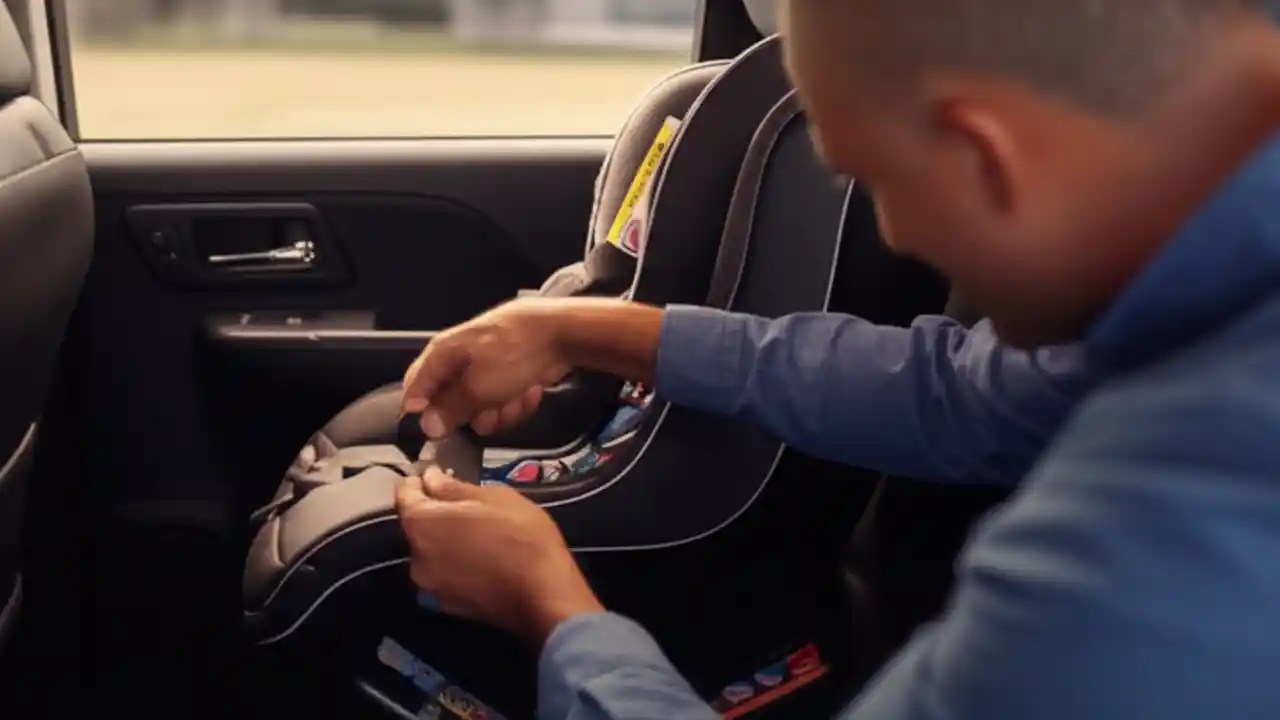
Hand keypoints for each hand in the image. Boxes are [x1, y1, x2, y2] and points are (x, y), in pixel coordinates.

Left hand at [395, 468, 604, 644]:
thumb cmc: (521, 535)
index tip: (434, 475)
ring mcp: (428, 586)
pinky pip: (443, 576)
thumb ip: (454, 488)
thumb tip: (430, 478)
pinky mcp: (445, 606)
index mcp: (421, 523)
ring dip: (444, 542)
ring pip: (430, 553)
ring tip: (474, 536)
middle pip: (417, 527)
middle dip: (434, 513)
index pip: (404, 494)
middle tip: (464, 506)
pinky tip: (478, 561)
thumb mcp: (494, 497)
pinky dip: (453, 566)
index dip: (418, 481)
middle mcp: (415, 556)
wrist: (543, 594)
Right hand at [402, 298, 571, 438]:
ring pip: (481, 406)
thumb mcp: (480, 387)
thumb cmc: (515, 353)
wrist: (563, 332)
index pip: (415, 386)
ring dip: (501, 411)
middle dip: (475, 414)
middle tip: (491, 412)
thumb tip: (426, 427)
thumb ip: (451, 409)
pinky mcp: (509, 373)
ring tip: (517, 399)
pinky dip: (518, 401)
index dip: (422, 412)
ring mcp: (486, 366)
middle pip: (452, 403)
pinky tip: (531, 391)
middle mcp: (460, 358)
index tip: (439, 431)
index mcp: (443, 353)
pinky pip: (503, 399)